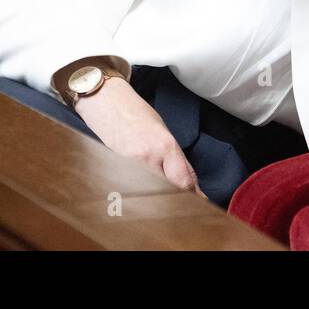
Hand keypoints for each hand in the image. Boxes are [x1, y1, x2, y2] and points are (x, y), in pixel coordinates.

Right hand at [74, 77, 208, 198]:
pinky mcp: (116, 171)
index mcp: (165, 146)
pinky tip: (144, 193)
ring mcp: (130, 166)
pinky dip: (142, 194)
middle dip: (178, 199)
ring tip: (163, 197)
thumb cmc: (137, 116)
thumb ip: (179, 162)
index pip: (184, 181)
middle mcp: (148, 158)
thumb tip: (192, 187)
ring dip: (160, 199)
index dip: (194, 197)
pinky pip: (135, 189)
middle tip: (184, 203)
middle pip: (169, 192)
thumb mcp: (165, 134)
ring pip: (152, 194)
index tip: (200, 203)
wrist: (108, 104)